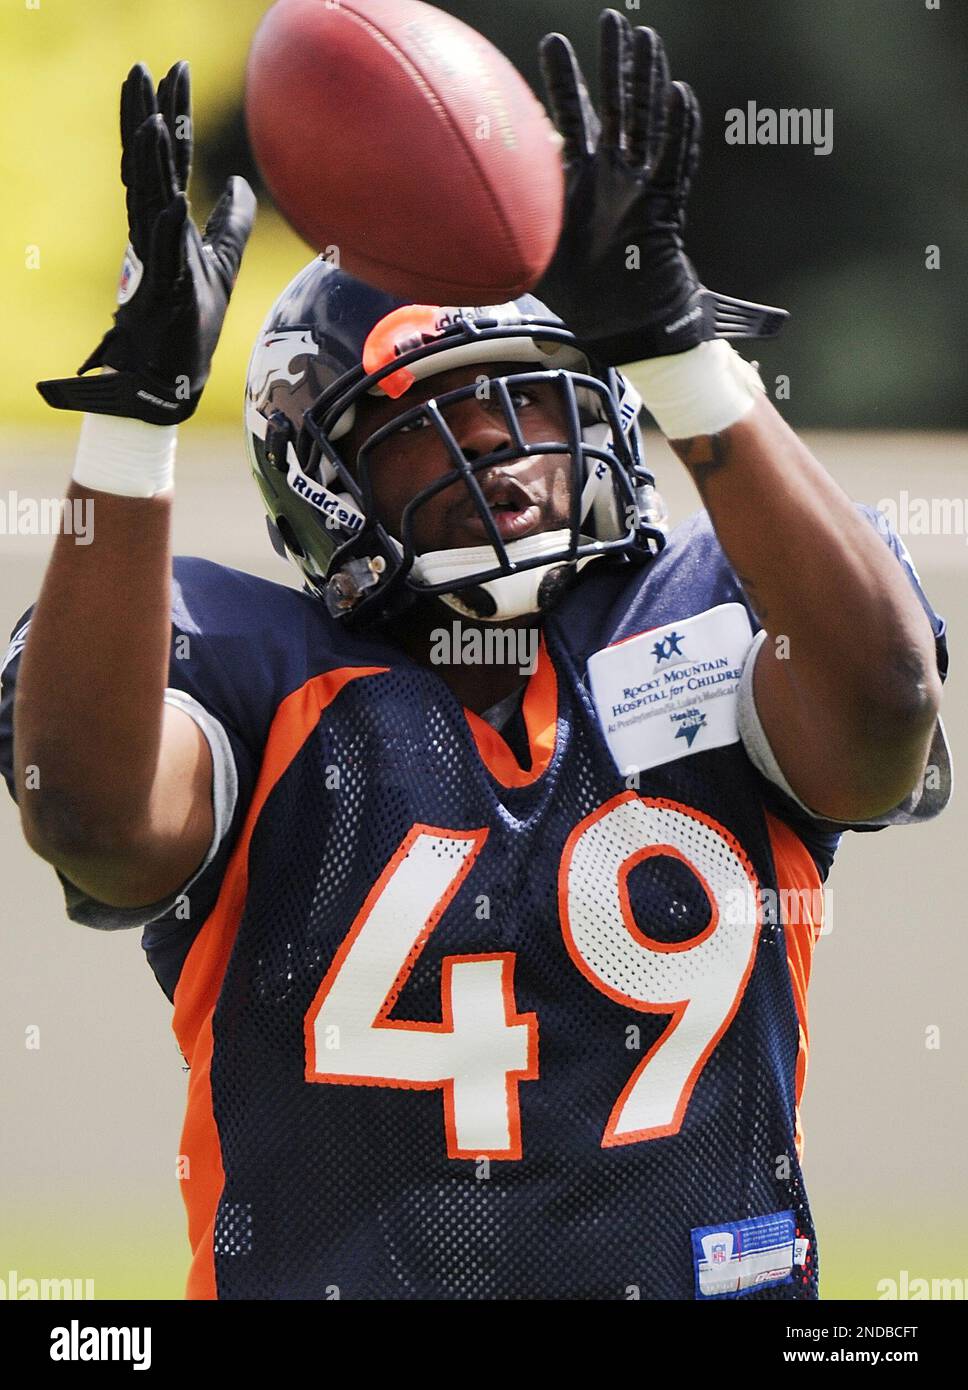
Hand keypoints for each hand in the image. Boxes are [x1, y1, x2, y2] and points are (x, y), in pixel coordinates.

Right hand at [37, 61, 255, 424]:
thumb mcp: (221, 264)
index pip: (166, 159)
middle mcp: (152, 235)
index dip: (168, 115)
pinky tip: (170, 202)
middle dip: (146, 117)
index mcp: (165, 224)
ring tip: (149, 118)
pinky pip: (162, 258)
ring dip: (148, 162)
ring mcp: (153, 262)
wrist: (171, 378)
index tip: (170, 71)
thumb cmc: (189, 323)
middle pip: (148, 166)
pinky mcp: (161, 294)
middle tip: (141, 69)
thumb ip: (229, 223)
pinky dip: (166, 230)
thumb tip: (240, 183)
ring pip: (147, 201)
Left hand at [534, 10, 786, 365]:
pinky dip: (681, 131)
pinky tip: (681, 96)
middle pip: (619, 107)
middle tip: (613, 20)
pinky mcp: (666, 209)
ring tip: (647, 41)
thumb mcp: (533, 252)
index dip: (565, 82)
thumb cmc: (580, 294)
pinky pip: (677, 164)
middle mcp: (614, 177)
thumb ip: (515, 221)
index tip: (553, 42)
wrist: (621, 326)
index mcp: (583, 180)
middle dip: (615, 64)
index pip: (575, 118)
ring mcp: (643, 189)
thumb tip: (473, 196)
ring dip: (649, 83)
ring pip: (649, 124)